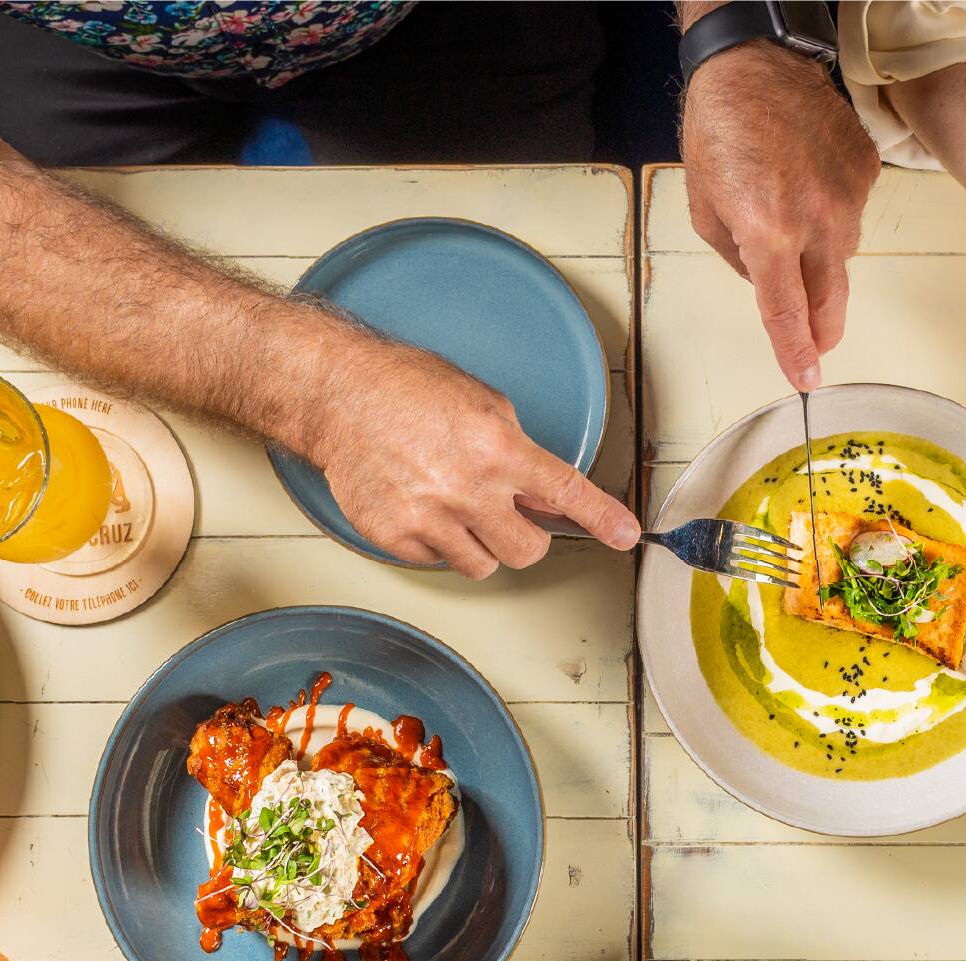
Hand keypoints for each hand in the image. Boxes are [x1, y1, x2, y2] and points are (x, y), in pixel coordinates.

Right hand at [310, 336, 637, 578]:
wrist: (339, 394)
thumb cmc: (405, 389)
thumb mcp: (481, 402)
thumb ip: (517, 450)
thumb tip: (544, 493)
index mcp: (497, 447)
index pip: (566, 493)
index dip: (602, 519)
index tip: (626, 535)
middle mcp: (466, 488)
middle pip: (527, 551)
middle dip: (524, 537)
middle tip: (507, 516)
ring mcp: (429, 516)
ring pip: (483, 566)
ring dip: (480, 545)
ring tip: (457, 508)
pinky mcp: (396, 535)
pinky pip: (437, 562)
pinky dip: (437, 544)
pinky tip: (423, 507)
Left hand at [681, 40, 879, 389]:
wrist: (754, 63)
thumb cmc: (720, 127)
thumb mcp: (706, 208)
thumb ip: (739, 259)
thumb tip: (766, 283)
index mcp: (768, 231)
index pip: (787, 312)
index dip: (795, 352)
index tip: (806, 379)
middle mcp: (816, 217)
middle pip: (830, 300)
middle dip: (822, 330)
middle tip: (816, 345)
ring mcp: (848, 194)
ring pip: (842, 257)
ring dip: (822, 262)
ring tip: (792, 226)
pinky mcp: (866, 171)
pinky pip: (853, 215)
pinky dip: (832, 216)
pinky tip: (808, 190)